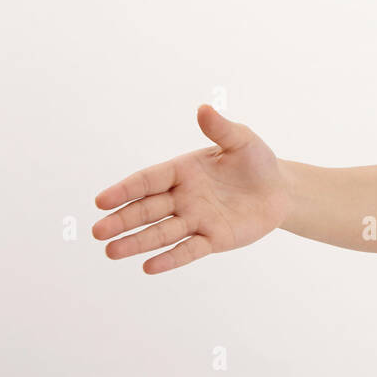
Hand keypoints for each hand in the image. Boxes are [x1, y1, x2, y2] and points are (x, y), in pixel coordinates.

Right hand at [92, 104, 291, 273]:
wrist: (279, 189)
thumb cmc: (256, 162)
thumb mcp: (242, 141)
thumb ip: (221, 129)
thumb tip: (204, 108)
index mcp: (182, 171)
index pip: (147, 181)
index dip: (124, 190)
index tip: (101, 201)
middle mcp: (183, 197)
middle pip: (147, 210)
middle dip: (122, 220)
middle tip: (97, 232)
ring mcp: (196, 220)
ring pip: (162, 233)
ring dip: (137, 242)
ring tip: (112, 252)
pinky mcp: (213, 239)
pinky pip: (189, 250)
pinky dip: (171, 258)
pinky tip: (149, 267)